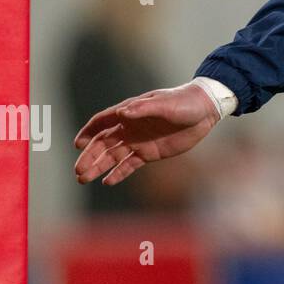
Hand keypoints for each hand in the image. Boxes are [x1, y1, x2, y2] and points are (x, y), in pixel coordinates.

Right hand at [73, 82, 219, 185]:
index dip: (88, 132)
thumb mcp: (165, 104)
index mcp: (130, 112)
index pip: (101, 122)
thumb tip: (122, 113)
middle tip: (78, 171)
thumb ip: (143, 108)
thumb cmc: (184, 102)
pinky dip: (118, 173)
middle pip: (103, 143)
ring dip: (98, 167)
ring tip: (83, 179)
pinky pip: (129, 165)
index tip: (77, 145)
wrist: (205, 110)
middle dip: (89, 157)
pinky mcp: (149, 153)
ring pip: (112, 156)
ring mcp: (138, 141)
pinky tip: (107, 182)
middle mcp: (130, 127)